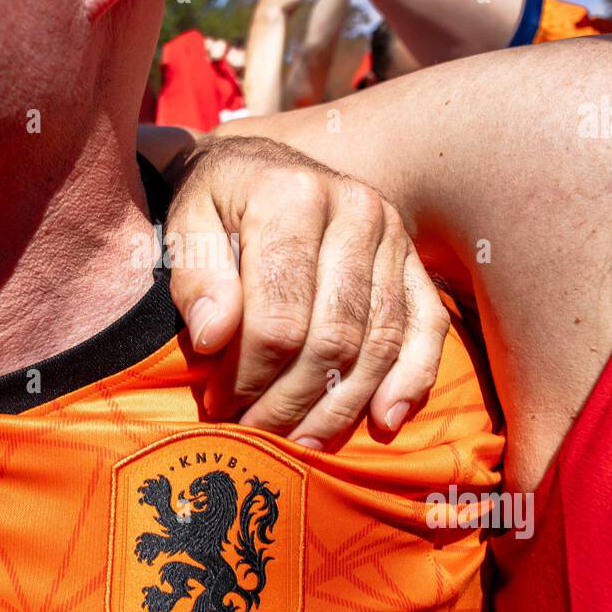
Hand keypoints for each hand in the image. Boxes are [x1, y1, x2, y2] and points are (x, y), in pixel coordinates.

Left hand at [164, 137, 449, 448]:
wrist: (261, 166)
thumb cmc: (217, 204)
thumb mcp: (184, 225)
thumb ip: (195, 278)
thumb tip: (213, 338)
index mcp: (293, 196)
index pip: (279, 315)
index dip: (250, 374)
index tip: (220, 406)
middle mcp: (356, 210)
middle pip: (334, 336)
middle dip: (292, 399)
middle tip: (258, 436)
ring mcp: (394, 236)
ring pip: (380, 342)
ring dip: (341, 405)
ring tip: (303, 444)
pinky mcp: (415, 261)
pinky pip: (427, 328)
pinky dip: (411, 380)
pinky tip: (384, 421)